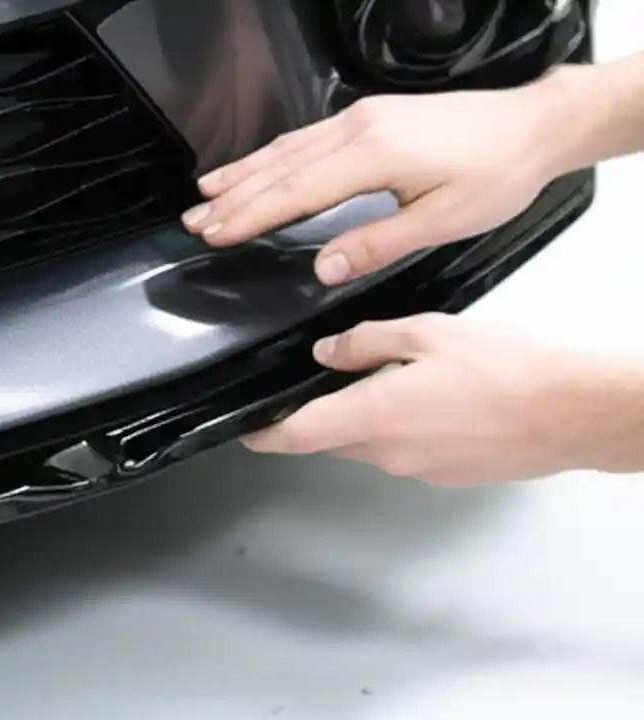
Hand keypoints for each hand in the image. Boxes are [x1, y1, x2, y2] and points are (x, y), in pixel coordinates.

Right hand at [180, 76, 576, 285]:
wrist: (531, 126)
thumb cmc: (496, 172)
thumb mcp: (442, 220)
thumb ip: (377, 243)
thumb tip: (325, 267)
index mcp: (374, 155)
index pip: (294, 192)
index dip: (250, 215)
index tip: (216, 233)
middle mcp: (359, 129)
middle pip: (279, 168)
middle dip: (232, 197)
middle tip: (195, 222)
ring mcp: (361, 118)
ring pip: (287, 149)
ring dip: (243, 174)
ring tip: (205, 195)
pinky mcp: (369, 117)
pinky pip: (305, 138)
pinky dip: (271, 157)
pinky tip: (255, 168)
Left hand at [241, 314, 643, 485]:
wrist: (571, 413)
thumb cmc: (509, 372)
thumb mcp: (426, 333)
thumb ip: (366, 341)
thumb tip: (329, 352)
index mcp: (373, 416)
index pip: (294, 435)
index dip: (260, 433)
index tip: (242, 428)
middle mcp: (389, 452)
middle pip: (328, 438)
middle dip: (319, 413)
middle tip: (326, 381)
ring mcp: (417, 469)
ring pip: (367, 443)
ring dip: (366, 416)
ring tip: (396, 378)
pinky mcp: (444, 474)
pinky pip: (404, 451)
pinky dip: (402, 427)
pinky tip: (430, 399)